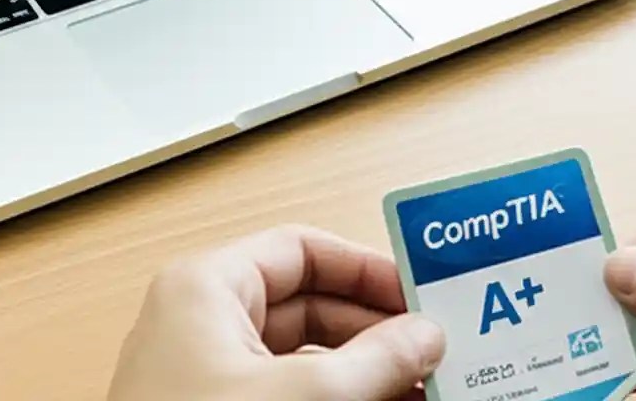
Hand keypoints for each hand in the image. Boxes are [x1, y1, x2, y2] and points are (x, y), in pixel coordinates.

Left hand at [108, 225, 444, 400]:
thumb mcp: (306, 396)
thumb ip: (376, 360)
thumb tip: (424, 336)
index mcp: (206, 290)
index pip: (301, 250)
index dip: (366, 268)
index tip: (419, 294)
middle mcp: (203, 326)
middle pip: (311, 305)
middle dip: (376, 329)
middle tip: (432, 347)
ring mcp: (208, 378)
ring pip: (306, 356)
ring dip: (365, 370)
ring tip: (422, 385)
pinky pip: (292, 395)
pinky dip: (341, 399)